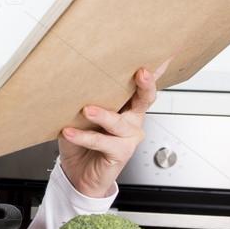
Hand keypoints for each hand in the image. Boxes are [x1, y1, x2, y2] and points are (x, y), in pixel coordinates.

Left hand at [57, 59, 169, 197]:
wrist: (78, 175)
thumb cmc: (81, 142)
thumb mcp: (80, 117)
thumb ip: (83, 100)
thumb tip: (72, 82)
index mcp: (127, 107)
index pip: (141, 86)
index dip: (154, 71)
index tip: (160, 54)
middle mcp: (132, 120)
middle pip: (145, 99)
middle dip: (146, 84)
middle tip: (141, 72)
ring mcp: (128, 137)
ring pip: (118, 122)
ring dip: (103, 114)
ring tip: (87, 109)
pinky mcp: (120, 153)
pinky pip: (101, 142)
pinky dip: (84, 137)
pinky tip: (69, 132)